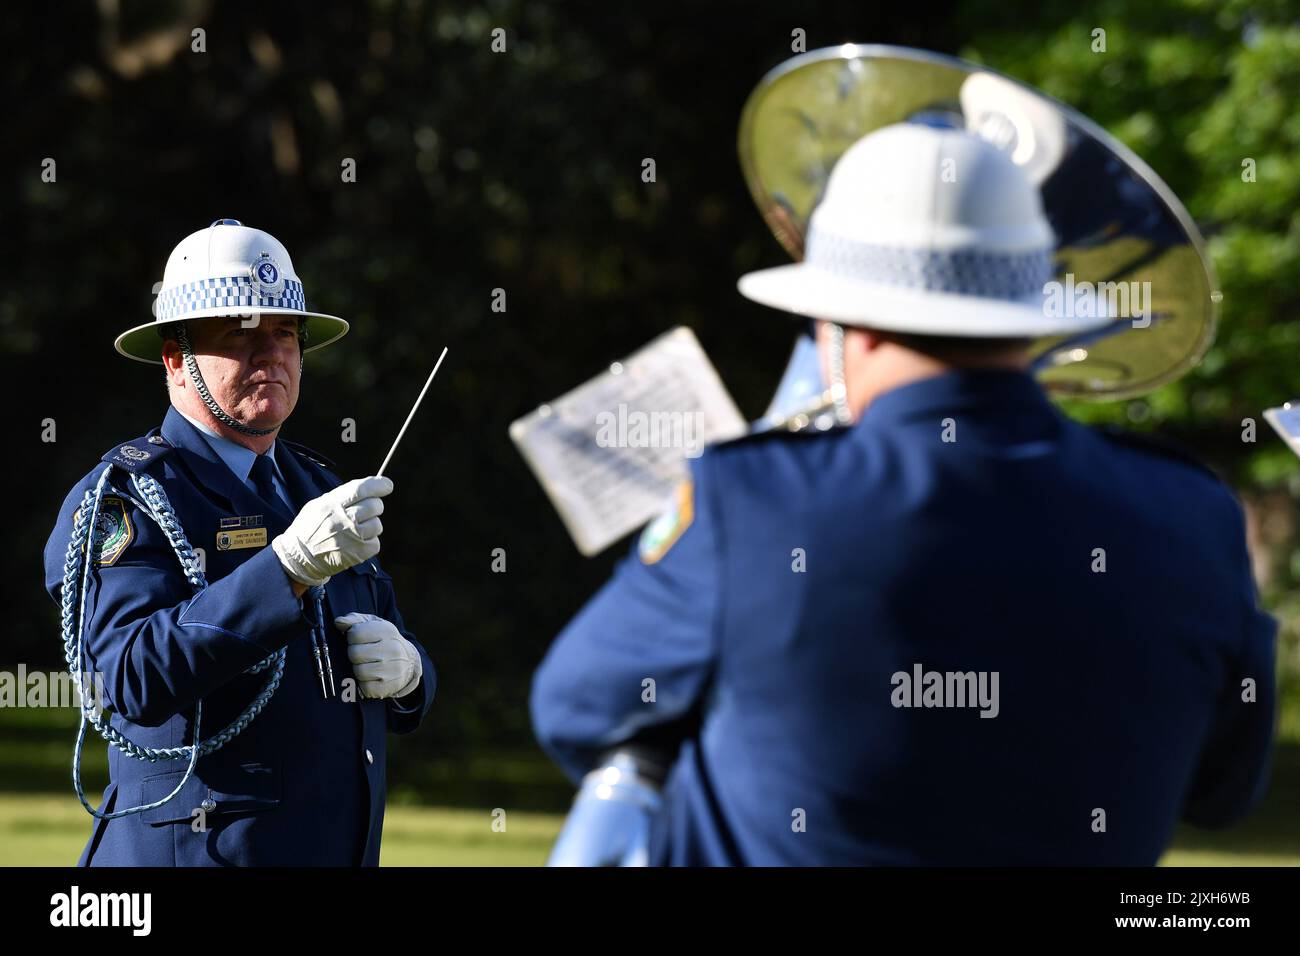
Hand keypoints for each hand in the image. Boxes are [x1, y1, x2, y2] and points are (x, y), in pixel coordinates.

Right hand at [271, 476, 392, 586]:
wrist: (300, 557)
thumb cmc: (311, 527)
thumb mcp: (319, 505)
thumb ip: (342, 496)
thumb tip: (369, 487)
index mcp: (332, 504)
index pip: (361, 489)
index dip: (378, 485)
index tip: (387, 485)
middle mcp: (344, 520)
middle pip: (375, 506)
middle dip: (374, 506)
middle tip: (363, 512)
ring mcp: (352, 537)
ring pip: (377, 524)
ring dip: (370, 526)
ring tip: (355, 530)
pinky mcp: (358, 553)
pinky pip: (376, 543)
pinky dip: (369, 542)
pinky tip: (356, 542)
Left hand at [335, 612, 421, 698]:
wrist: (409, 661)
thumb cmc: (384, 641)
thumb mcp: (372, 625)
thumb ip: (354, 620)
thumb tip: (339, 622)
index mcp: (387, 630)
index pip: (355, 634)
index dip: (352, 638)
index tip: (358, 640)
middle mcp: (393, 648)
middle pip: (355, 654)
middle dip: (354, 655)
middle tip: (361, 655)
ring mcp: (393, 669)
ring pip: (359, 672)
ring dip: (359, 670)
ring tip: (367, 666)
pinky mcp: (390, 686)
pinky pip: (366, 688)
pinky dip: (365, 685)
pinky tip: (371, 678)